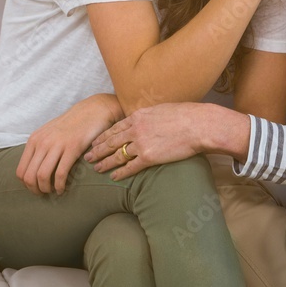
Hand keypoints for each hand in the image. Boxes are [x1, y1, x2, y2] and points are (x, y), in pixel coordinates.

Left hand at [16, 94, 122, 194]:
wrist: (92, 111)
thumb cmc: (71, 124)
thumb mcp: (48, 133)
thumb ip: (39, 148)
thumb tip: (32, 170)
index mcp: (34, 140)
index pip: (21, 170)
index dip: (27, 185)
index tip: (36, 188)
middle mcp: (42, 142)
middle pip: (29, 176)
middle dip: (35, 190)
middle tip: (44, 194)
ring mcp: (57, 145)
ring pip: (43, 176)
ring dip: (47, 189)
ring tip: (53, 191)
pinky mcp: (72, 148)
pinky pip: (61, 173)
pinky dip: (60, 186)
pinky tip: (63, 189)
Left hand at [85, 103, 218, 180]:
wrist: (198, 124)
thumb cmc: (186, 115)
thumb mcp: (161, 109)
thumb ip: (149, 117)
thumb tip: (147, 121)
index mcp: (138, 116)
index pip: (115, 127)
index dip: (103, 136)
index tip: (95, 141)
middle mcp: (135, 129)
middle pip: (111, 141)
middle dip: (97, 150)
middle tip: (88, 157)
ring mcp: (141, 143)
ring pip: (117, 155)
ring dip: (105, 162)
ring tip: (96, 168)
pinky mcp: (149, 157)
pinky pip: (130, 166)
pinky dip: (120, 172)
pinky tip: (113, 176)